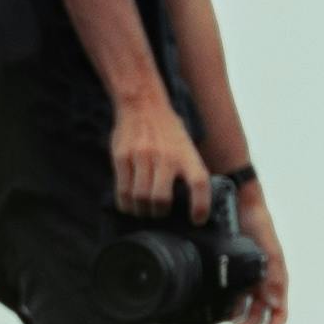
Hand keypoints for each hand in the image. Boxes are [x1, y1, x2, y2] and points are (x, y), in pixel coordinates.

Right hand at [109, 88, 214, 219]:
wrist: (142, 103)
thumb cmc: (167, 130)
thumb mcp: (186, 146)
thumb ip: (188, 170)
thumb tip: (191, 201)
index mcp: (186, 155)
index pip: (199, 184)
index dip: (200, 206)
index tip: (197, 220)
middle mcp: (165, 157)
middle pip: (161, 199)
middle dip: (159, 213)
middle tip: (159, 212)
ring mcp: (142, 157)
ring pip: (140, 198)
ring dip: (142, 211)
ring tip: (143, 209)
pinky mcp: (122, 157)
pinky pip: (122, 190)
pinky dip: (126, 203)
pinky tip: (129, 203)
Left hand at [230, 183, 289, 323]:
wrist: (238, 201)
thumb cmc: (258, 224)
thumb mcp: (269, 250)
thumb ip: (275, 276)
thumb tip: (276, 305)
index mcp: (275, 277)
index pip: (279, 311)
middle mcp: (260, 280)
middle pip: (259, 313)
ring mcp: (244, 276)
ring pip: (243, 306)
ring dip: (238, 317)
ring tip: (227, 318)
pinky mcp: (228, 270)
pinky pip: (228, 293)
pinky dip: (224, 303)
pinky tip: (216, 306)